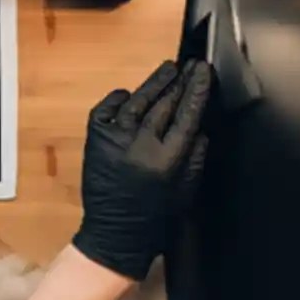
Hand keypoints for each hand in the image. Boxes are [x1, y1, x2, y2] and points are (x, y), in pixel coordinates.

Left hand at [73, 60, 212, 279]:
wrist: (114, 234)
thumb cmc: (156, 217)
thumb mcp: (186, 190)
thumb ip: (194, 156)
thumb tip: (199, 124)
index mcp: (167, 160)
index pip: (187, 115)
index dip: (197, 90)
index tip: (204, 72)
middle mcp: (141, 146)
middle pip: (164, 104)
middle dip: (180, 82)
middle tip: (190, 66)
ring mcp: (114, 140)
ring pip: (137, 102)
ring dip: (154, 84)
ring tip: (168, 70)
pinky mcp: (94, 141)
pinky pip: (107, 110)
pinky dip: (119, 99)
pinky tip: (129, 93)